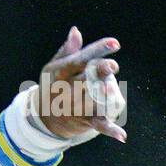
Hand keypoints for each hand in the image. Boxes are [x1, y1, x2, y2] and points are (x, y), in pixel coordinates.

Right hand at [33, 26, 126, 142]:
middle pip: (85, 79)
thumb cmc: (53, 84)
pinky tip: (122, 135)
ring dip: (102, 96)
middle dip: (98, 72)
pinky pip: (99, 125)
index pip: (79, 59)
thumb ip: (68, 50)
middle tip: (112, 65)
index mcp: (60, 72)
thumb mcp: (55, 66)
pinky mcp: (85, 121)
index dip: (97, 50)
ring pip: (92, 101)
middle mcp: (66, 89)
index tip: (115, 43)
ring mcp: (75, 106)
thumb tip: (76, 30)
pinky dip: (110, 130)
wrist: (44, 117)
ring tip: (112, 88)